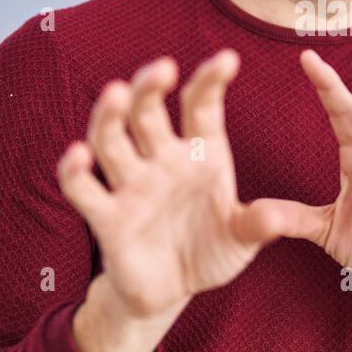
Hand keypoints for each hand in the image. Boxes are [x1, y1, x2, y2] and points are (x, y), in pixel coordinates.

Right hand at [56, 49, 291, 321]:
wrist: (174, 291)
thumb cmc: (210, 251)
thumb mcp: (241, 240)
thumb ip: (257, 226)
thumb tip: (276, 219)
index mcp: (200, 154)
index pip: (201, 107)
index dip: (210, 82)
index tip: (227, 60)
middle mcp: (162, 160)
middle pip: (149, 113)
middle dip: (152, 87)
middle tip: (163, 68)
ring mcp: (132, 186)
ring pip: (112, 139)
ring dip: (111, 116)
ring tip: (116, 92)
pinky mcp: (107, 218)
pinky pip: (84, 190)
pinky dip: (76, 172)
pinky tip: (78, 155)